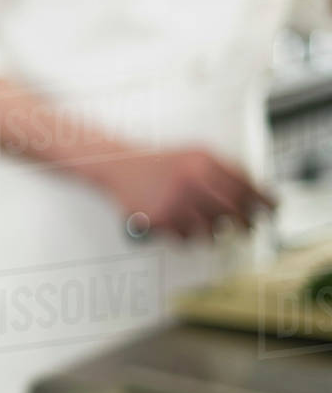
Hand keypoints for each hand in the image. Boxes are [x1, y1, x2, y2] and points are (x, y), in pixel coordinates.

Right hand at [86, 145, 274, 239]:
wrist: (119, 165)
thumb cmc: (158, 162)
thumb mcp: (194, 154)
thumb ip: (223, 169)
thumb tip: (255, 192)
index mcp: (203, 162)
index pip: (245, 185)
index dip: (263, 201)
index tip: (272, 209)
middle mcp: (190, 181)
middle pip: (233, 211)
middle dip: (246, 223)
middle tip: (248, 228)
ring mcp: (174, 201)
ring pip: (211, 230)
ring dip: (214, 232)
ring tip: (207, 226)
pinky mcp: (159, 219)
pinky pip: (186, 238)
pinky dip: (187, 236)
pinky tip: (180, 224)